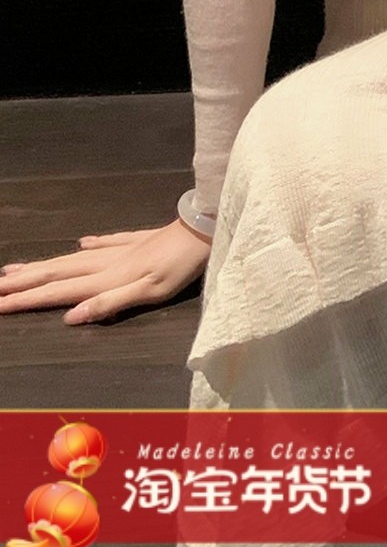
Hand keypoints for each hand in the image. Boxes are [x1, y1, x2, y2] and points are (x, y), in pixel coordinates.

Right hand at [0, 218, 211, 324]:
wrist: (205, 229)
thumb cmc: (180, 266)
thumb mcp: (149, 292)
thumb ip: (109, 303)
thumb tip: (69, 317)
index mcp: (107, 278)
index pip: (58, 291)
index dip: (28, 299)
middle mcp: (108, 262)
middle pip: (58, 272)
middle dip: (26, 281)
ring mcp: (123, 248)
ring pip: (75, 257)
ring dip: (46, 264)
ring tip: (21, 266)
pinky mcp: (140, 240)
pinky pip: (108, 242)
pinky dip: (92, 243)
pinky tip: (83, 241)